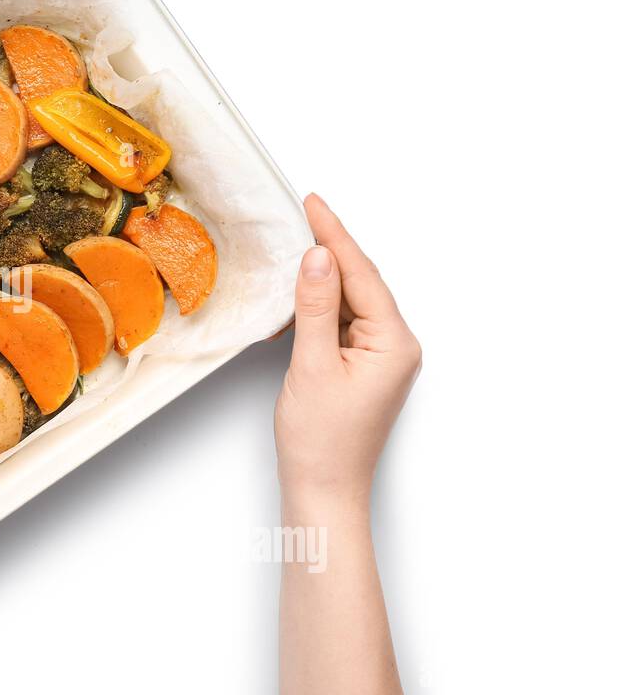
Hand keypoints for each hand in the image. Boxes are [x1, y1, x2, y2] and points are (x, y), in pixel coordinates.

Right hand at [275, 195, 415, 694]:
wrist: (324, 491)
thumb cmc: (321, 440)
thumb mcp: (311, 365)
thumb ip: (315, 307)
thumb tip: (316, 257)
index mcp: (394, 342)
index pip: (361, 275)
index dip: (335, 236)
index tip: (312, 203)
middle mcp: (397, 345)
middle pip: (362, 283)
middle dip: (332, 247)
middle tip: (304, 211)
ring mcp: (381, 357)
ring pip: (351, 301)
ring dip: (324, 275)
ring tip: (298, 241)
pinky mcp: (363, 368)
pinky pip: (344, 322)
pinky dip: (320, 304)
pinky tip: (300, 292)